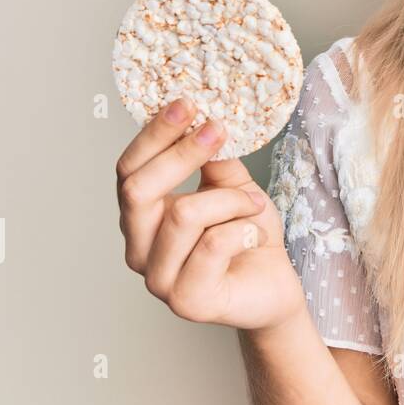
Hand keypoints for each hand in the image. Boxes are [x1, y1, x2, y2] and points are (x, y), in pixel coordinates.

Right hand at [115, 97, 305, 331]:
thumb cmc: (247, 235)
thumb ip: (214, 160)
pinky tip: (255, 234)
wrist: (274, 286)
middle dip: (181, 153)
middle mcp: (139, 248)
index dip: (154, 134)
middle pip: (137, 189)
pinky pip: (213, 245)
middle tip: (218, 128)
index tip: (186, 103)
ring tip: (255, 204)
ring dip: (230, 200)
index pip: (128, 170)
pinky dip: (243, 229)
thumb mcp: (233, 186)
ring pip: (183, 214)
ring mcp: (159, 279)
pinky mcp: (188, 301)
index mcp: (141, 217)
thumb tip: (204, 121)